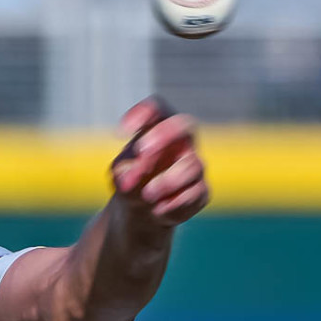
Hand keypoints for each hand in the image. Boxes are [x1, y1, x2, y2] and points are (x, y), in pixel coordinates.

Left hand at [111, 96, 209, 226]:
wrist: (140, 211)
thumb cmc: (130, 181)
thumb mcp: (119, 174)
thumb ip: (124, 172)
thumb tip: (133, 181)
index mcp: (158, 129)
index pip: (157, 109)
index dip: (142, 114)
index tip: (120, 132)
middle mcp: (181, 143)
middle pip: (185, 125)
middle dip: (165, 135)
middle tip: (141, 151)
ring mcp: (194, 166)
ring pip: (192, 165)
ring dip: (167, 181)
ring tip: (146, 195)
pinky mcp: (201, 192)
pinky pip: (195, 193)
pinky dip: (174, 203)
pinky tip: (157, 210)